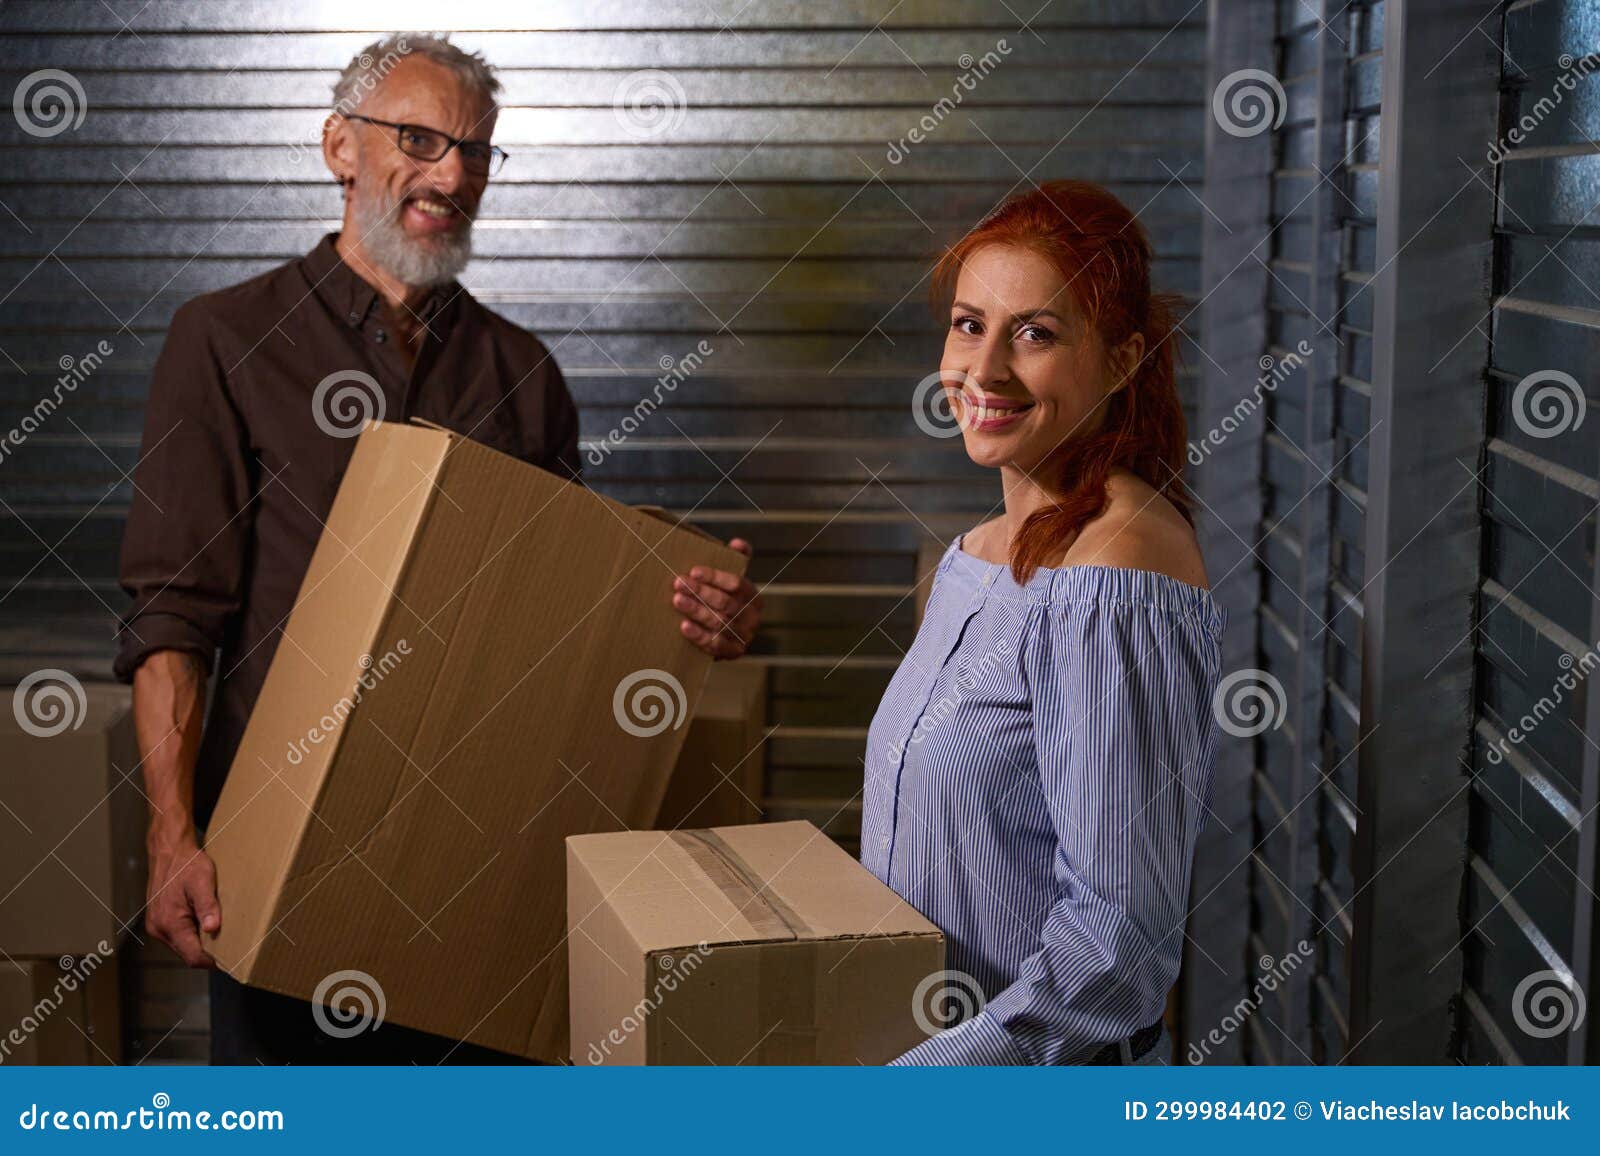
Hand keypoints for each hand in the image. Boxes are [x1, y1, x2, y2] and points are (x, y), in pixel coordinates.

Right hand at [144, 824, 220, 968]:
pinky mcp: (158, 921)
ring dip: (199, 941)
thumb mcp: (202, 882)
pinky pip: (178, 936)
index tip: (230, 959)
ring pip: (183, 945)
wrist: (169, 852)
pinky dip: (192, 933)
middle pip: (188, 953)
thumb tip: (213, 928)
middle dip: (207, 951)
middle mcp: (159, 929)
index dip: (211, 961)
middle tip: (230, 943)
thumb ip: (207, 907)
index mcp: (169, 923)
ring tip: (217, 928)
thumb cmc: (186, 865)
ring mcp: (156, 926)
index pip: (192, 956)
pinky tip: (203, 921)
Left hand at [672, 538, 762, 659]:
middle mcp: (752, 617)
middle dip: (700, 592)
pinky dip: (699, 636)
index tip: (694, 570)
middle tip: (678, 583)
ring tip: (677, 601)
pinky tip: (684, 627)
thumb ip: (736, 560)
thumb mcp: (732, 583)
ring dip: (697, 611)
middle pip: (726, 602)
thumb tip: (738, 543)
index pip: (737, 584)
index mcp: (753, 597)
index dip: (715, 577)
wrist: (727, 638)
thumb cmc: (725, 603)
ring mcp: (744, 636)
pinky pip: (716, 645)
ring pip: (719, 622)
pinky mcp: (733, 653)